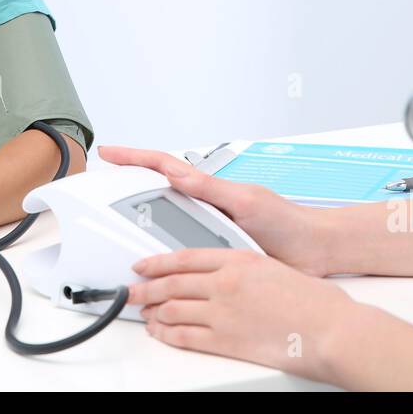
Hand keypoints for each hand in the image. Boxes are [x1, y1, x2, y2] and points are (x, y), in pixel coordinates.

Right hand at [97, 145, 338, 276]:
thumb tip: (178, 172)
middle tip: (100, 189)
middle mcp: (205, 206)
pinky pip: (181, 249)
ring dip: (141, 222)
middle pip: (156, 192)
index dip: (134, 158)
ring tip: (115, 228)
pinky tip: (153, 260)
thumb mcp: (247, 200)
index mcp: (209, 188)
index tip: (109, 153)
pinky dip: (163, 250)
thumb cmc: (287, 221)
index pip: (163, 166)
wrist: (312, 251)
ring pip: (165, 222)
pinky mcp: (216, 251)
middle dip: (127, 186)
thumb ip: (211, 188)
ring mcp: (209, 227)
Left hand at [130, 248, 360, 384]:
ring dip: (154, 312)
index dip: (158, 262)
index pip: (185, 257)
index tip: (144, 265)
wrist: (331, 329)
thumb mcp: (274, 269)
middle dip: (147, 287)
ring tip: (144, 313)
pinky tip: (161, 333)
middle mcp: (225, 283)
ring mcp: (223, 312)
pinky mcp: (225, 340)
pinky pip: (185, 336)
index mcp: (238, 259)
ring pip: (173, 309)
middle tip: (132, 290)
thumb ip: (244, 269)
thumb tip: (224, 276)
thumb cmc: (314, 301)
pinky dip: (167, 334)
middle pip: (172, 283)